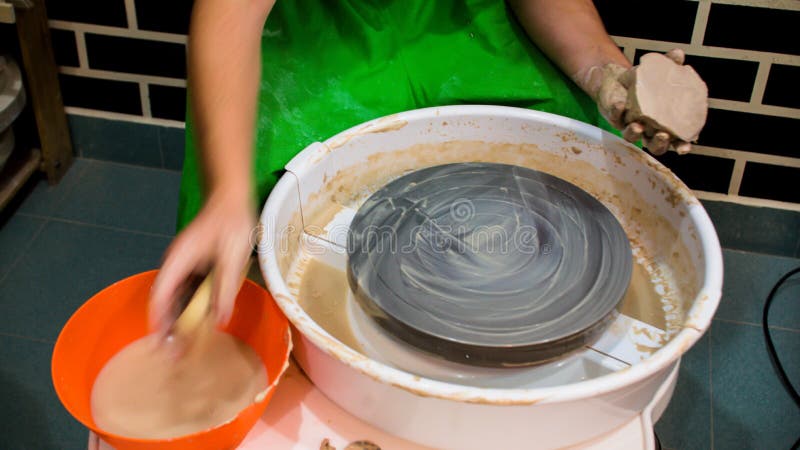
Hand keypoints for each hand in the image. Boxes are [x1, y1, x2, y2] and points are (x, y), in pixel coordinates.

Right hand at [149, 187, 255, 336]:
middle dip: (167, 328)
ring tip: (183, 347)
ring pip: (176, 299)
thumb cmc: (231, 223)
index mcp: (178, 261)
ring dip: (179, 321)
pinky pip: (188, 292)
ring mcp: (184, 266)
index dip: (158, 322)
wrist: (231, 199)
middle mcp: (176, 266)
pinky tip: (197, 325)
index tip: (159, 344)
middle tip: (173, 356)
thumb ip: (225, 288)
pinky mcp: (194, 267)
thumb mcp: (232, 257)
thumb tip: (219, 320)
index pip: (161, 297)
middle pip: (165, 302)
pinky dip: (190, 309)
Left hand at [586, 49, 699, 155]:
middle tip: (663, 136)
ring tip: (638, 126)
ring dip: (634, 133)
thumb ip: (671, 64)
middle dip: (659, 144)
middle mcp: (647, 127)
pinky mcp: (614, 116)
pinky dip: (618, 112)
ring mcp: (629, 123)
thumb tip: (678, 54)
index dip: (680, 145)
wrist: (617, 76)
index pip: (675, 139)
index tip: (684, 148)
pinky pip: (615, 117)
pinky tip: (621, 105)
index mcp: (663, 122)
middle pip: (654, 145)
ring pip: (631, 137)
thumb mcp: (659, 70)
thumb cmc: (643, 80)